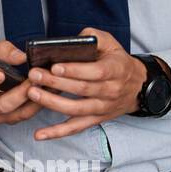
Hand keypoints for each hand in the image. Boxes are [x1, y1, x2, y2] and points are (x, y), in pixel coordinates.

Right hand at [0, 39, 44, 124]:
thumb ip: (1, 51)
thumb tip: (21, 56)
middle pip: (1, 105)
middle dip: (20, 93)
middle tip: (34, 80)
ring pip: (18, 113)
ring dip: (35, 99)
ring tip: (46, 83)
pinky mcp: (9, 119)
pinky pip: (26, 114)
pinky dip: (39, 103)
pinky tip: (49, 91)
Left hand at [23, 27, 147, 139]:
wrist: (137, 86)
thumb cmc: (117, 61)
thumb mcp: (111, 43)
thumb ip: (93, 37)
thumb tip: (73, 39)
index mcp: (116, 70)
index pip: (95, 72)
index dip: (75, 70)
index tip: (55, 66)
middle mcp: (110, 91)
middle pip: (81, 89)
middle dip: (56, 82)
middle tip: (34, 75)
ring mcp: (103, 108)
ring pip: (76, 109)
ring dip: (52, 103)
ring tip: (33, 93)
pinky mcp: (95, 119)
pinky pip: (75, 128)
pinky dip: (57, 132)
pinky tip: (40, 134)